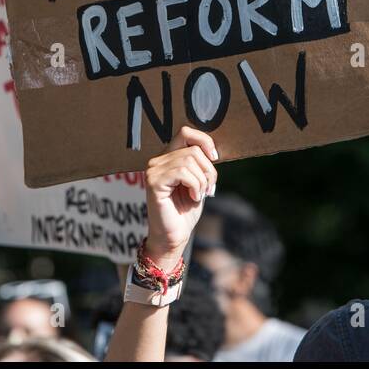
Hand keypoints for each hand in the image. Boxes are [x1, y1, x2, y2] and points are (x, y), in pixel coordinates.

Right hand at [144, 126, 217, 270]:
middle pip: (193, 149)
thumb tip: (213, 150)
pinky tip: (193, 197)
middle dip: (208, 170)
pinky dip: (195, 185)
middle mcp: (158, 160)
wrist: (174, 236)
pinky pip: (182, 172)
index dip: (204, 141)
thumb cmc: (186, 211)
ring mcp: (153, 170)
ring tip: (199, 195)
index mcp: (168, 157)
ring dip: (202, 180)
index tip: (215, 157)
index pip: (186, 131)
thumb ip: (201, 163)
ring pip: (189, 160)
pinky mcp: (153, 181)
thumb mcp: (198, 181)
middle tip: (209, 188)